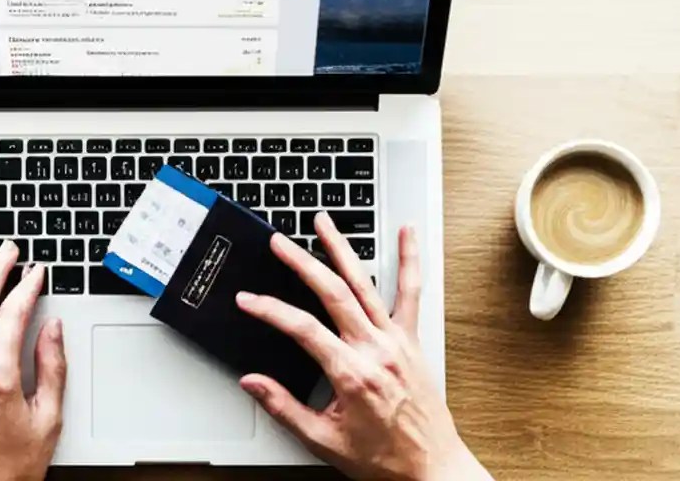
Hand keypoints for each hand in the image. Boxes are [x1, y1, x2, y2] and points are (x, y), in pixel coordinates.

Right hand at [237, 216, 490, 480]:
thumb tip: (252, 382)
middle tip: (279, 242)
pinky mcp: (412, 340)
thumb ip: (283, 408)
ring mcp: (397, 341)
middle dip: (301, 263)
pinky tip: (407, 233)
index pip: (302, 329)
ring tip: (324, 223)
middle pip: (333, 293)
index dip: (270, 310)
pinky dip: (410, 260)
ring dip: (343, 249)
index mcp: (352, 374)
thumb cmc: (382, 460)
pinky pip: (411, 293)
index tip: (248, 300)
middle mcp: (376, 350)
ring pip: (366, 284)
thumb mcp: (323, 441)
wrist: (431, 469)